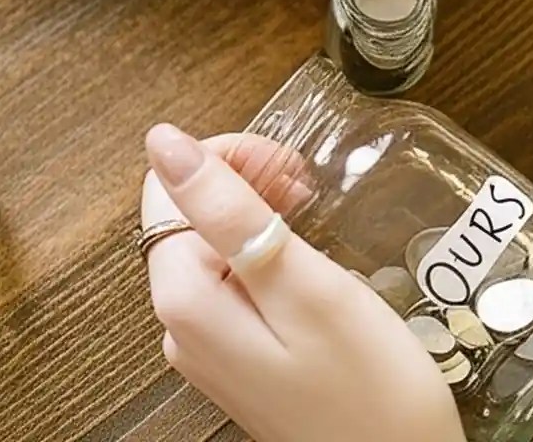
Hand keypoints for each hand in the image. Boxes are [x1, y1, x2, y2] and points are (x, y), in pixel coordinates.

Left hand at [141, 124, 465, 441]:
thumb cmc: (369, 390)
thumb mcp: (304, 288)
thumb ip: (228, 214)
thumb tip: (163, 143)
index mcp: (186, 301)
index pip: (167, 188)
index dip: (226, 157)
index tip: (290, 164)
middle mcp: (181, 327)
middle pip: (186, 216)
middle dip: (243, 181)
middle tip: (309, 185)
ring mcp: (209, 347)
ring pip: (212, 248)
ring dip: (257, 214)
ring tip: (313, 212)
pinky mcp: (240, 359)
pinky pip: (234, 285)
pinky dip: (266, 254)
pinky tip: (308, 258)